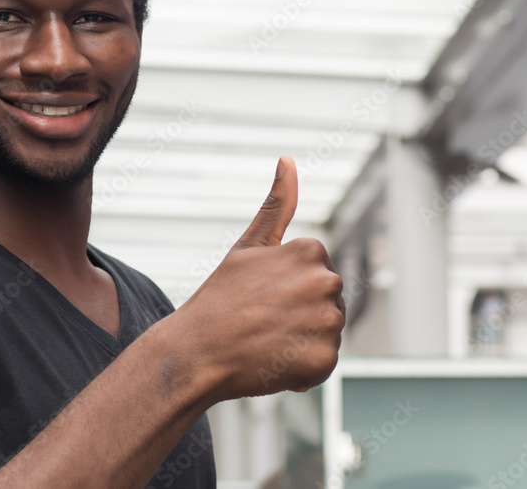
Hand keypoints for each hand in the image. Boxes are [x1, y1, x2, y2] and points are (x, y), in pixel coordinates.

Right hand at [177, 155, 344, 400]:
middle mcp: (327, 282)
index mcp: (312, 251)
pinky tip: (273, 361)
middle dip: (301, 314)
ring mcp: (328, 322)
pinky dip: (303, 368)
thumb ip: (278, 204)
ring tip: (267, 341)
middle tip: (262, 321)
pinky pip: (323, 362)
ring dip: (302, 341)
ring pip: (326, 332)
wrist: (198, 351)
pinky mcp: (325, 359)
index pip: (317, 275)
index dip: (289, 289)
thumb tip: (288, 159)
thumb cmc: (220, 297)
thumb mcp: (249, 245)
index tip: (262, 296)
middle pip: (326, 302)